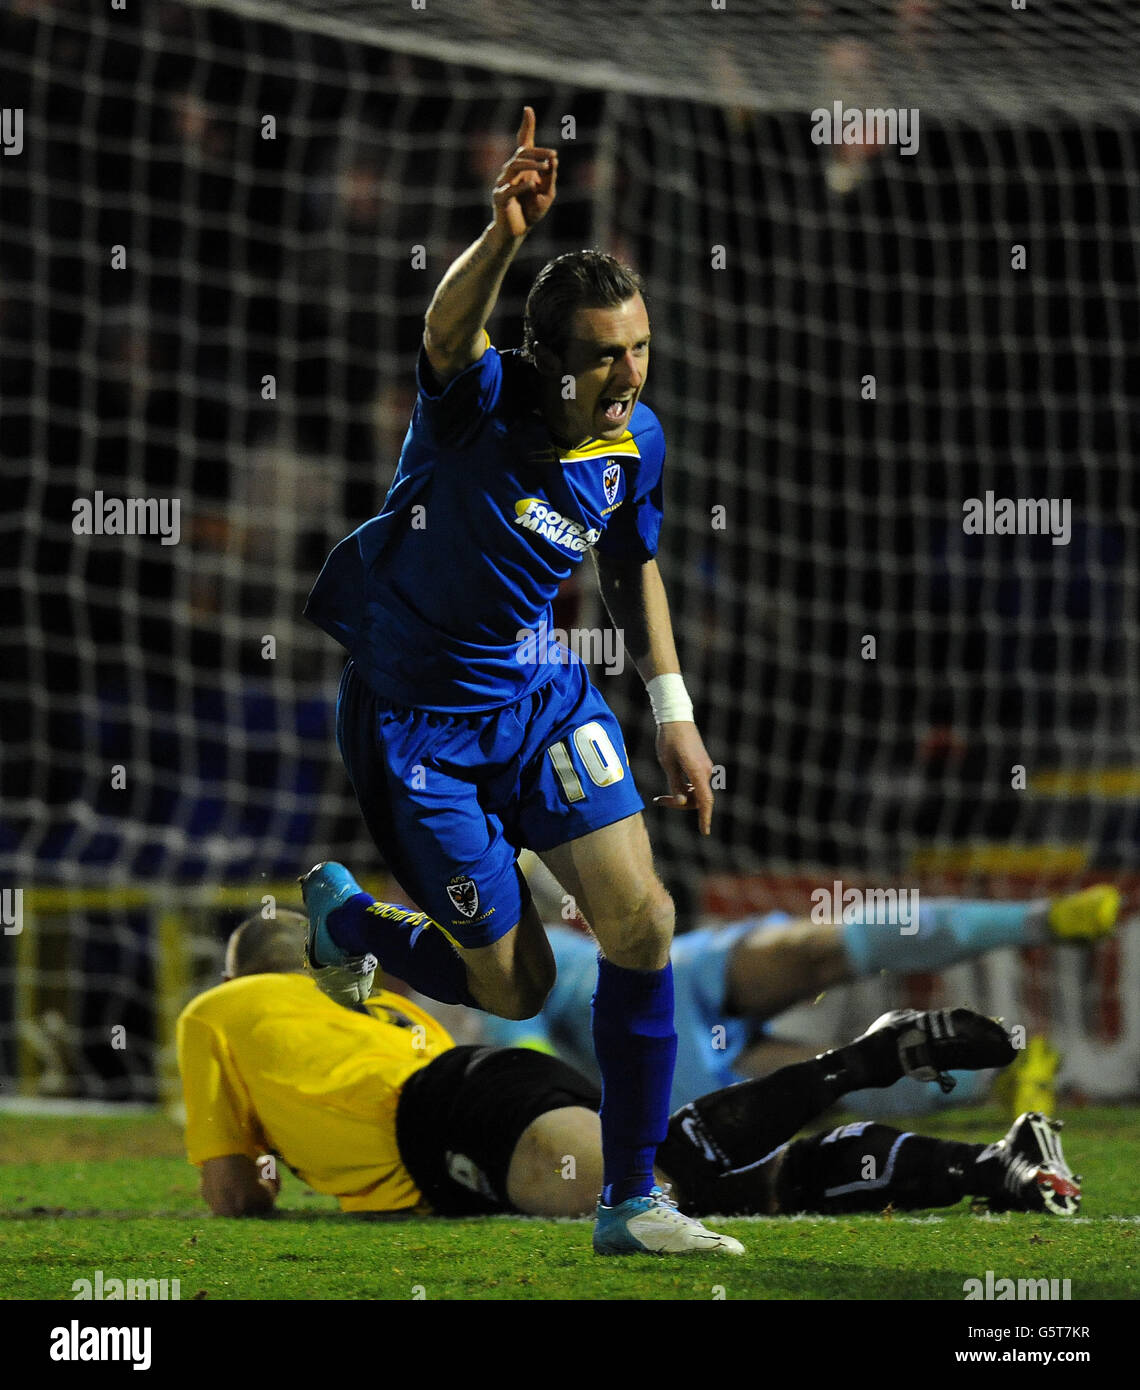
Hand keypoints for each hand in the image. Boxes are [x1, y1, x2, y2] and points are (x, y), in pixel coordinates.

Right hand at [491, 106, 557, 238]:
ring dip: (532, 165)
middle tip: (553, 156)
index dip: (526, 126)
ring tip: (546, 167)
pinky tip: (532, 185)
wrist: (517, 232)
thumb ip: (550, 178)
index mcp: (523, 168)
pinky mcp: (499, 198)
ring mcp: (503, 184)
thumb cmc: (531, 211)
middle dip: (538, 152)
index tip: (528, 110)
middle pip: (522, 153)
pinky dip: (521, 186)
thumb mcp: (547, 193)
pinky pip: (508, 189)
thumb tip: (554, 161)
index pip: (523, 144)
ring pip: (514, 166)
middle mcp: (511, 172)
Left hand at [652, 722, 714, 835]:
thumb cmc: (669, 740)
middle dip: (680, 804)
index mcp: (697, 771)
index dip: (705, 817)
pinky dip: (686, 790)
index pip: (705, 800)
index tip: (704, 831)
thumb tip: (681, 802)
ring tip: (661, 798)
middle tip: (659, 801)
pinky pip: (696, 784)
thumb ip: (675, 785)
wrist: (676, 719)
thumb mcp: (667, 764)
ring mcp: (705, 768)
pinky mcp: (702, 765)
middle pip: (698, 799)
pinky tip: (673, 787)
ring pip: (697, 793)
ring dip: (681, 798)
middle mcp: (705, 771)